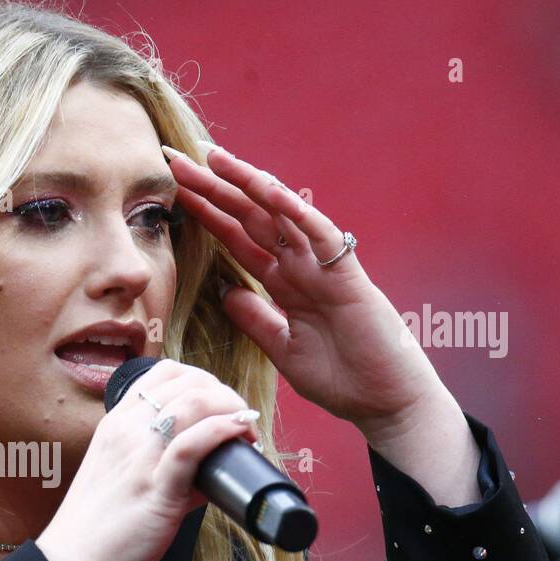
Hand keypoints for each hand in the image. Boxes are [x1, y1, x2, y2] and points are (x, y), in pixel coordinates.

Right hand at [36, 358, 259, 560]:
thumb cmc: (95, 532)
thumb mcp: (120, 481)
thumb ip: (163, 469)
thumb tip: (208, 474)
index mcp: (116, 425)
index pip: (164, 374)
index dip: (202, 380)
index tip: (220, 405)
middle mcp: (126, 432)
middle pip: (186, 382)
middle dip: (226, 394)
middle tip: (241, 421)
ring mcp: (138, 458)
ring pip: (191, 403)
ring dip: (231, 409)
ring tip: (246, 431)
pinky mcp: (154, 490)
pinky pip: (190, 446)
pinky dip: (222, 432)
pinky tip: (239, 435)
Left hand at [163, 143, 448, 434]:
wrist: (385, 402)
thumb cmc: (342, 378)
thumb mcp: (282, 347)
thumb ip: (255, 318)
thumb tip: (224, 291)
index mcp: (284, 283)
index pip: (237, 239)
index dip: (206, 214)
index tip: (174, 192)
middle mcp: (301, 266)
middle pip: (250, 217)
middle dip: (214, 188)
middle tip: (175, 160)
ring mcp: (323, 267)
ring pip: (280, 214)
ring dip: (248, 184)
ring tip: (214, 158)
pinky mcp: (347, 276)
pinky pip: (319, 235)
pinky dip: (295, 211)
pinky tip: (268, 189)